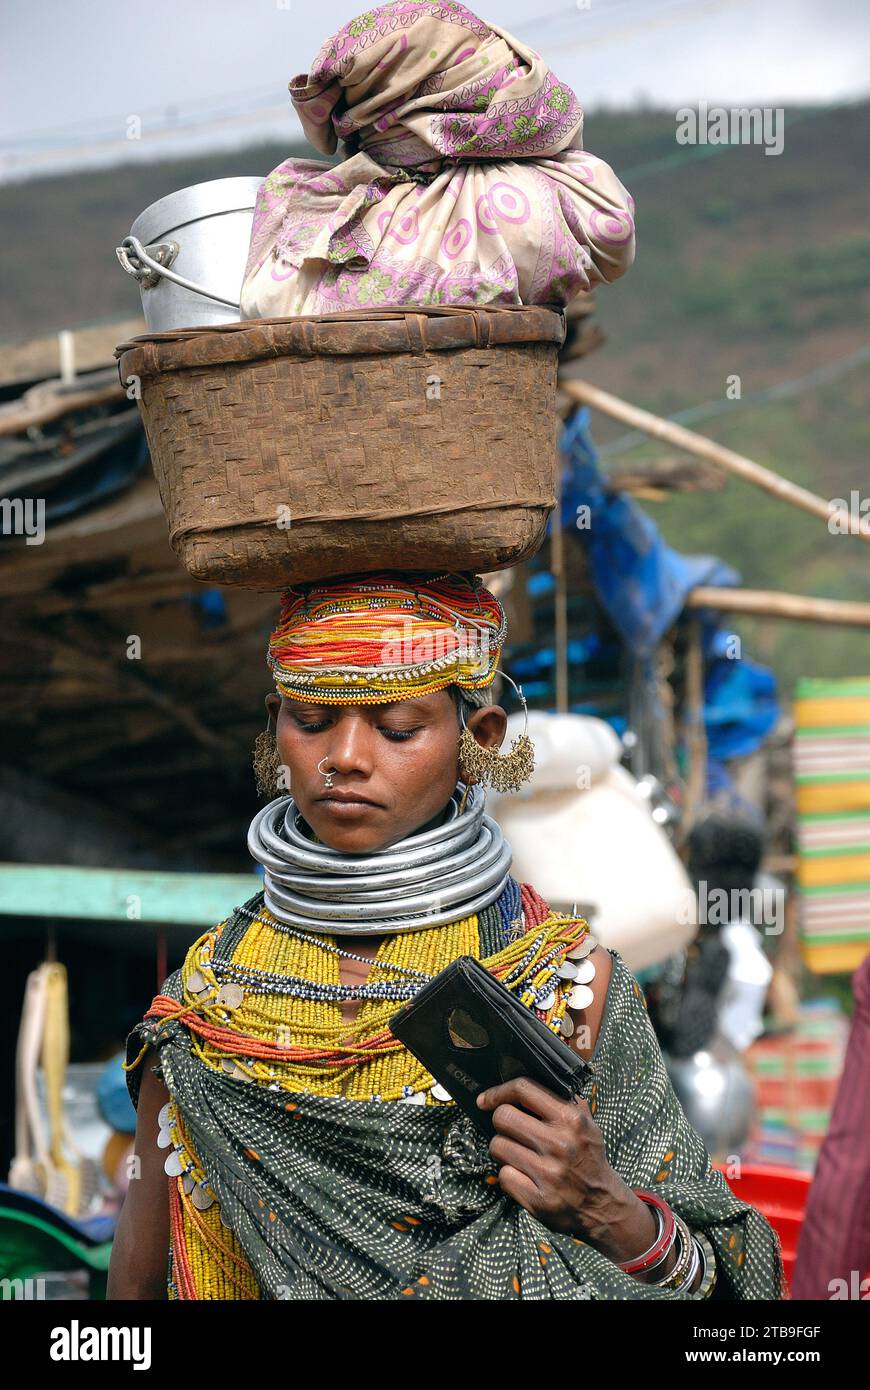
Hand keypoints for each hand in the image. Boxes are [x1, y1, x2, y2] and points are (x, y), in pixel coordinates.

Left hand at [476, 1076, 657, 1265]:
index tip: (485, 1100)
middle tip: (510, 1132)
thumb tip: (522, 1084)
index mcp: (571, 1119)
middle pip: (503, 1117)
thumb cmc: (587, 1156)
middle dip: (501, 1123)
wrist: (602, 1203)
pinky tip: (525, 1177)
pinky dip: (509, 1176)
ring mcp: (549, 1173)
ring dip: (503, 1150)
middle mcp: (560, 1144)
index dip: (498, 1091)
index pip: (523, 1089)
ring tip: (519, 1155)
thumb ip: (559, 1099)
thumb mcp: (585, 1122)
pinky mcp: (539, 1199)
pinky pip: (503, 1176)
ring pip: (498, 1146)